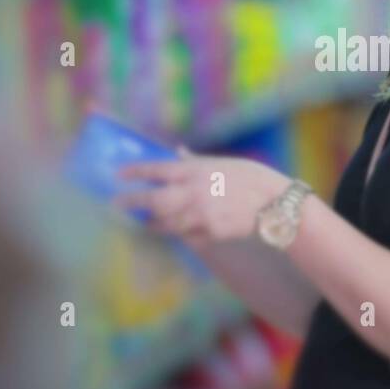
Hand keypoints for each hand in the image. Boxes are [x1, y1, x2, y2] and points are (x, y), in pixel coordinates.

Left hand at [113, 146, 291, 249]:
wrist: (272, 201)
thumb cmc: (248, 177)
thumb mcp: (220, 163)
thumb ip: (195, 161)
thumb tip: (177, 151)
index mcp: (196, 171)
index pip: (157, 170)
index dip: (135, 172)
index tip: (118, 174)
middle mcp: (194, 192)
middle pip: (154, 201)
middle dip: (133, 202)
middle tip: (117, 203)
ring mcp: (201, 214)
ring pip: (167, 223)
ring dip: (154, 224)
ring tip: (146, 222)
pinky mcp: (210, 233)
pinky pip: (187, 236)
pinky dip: (180, 234)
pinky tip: (178, 231)